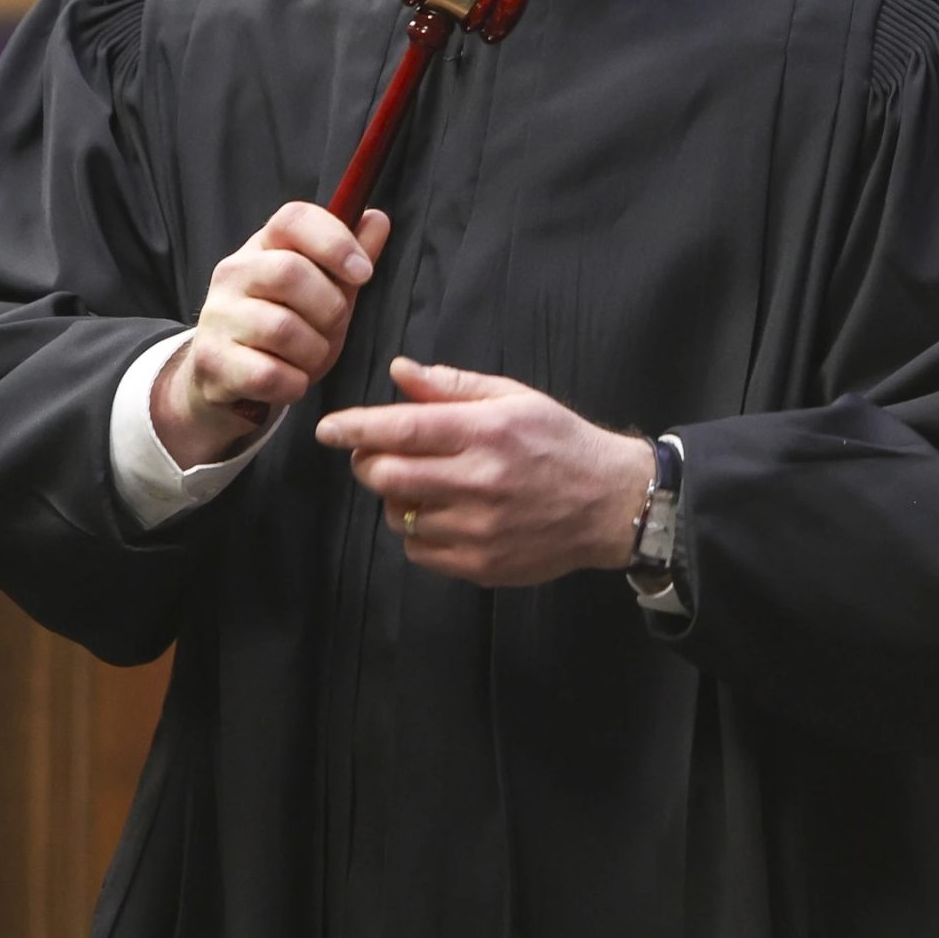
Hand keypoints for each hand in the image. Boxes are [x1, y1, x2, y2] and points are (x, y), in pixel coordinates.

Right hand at [154, 203, 392, 468]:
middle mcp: (233, 273)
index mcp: (263, 247)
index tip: (363, 273)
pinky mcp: (212, 362)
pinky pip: (269, 374)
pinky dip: (293, 384)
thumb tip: (378, 219)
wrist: (229, 379)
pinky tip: (291, 381)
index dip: (335, 241)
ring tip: (309, 357)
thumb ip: (349, 258)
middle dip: (329, 308)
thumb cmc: (285, 329)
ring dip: (314, 352)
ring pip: (282, 328)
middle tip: (332, 329)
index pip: (294, 219)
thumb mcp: (323, 292)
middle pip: (289, 272)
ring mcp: (217, 317)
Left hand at [315, 358, 653, 587]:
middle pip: (388, 477)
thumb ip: (452, 387)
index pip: (403, 429)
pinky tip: (443, 514)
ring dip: (395, 499)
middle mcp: (481, 482)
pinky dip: (417, 532)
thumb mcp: (514, 398)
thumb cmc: (560, 442)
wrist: (611, 504)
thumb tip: (399, 372)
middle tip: (374, 455)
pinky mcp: (481, 566)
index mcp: (486, 433)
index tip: (327, 429)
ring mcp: (480, 530)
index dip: (356, 428)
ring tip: (423, 484)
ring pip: (399, 517)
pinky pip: (419, 552)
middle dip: (367, 463)